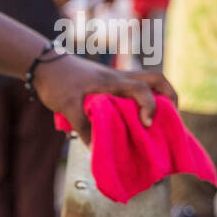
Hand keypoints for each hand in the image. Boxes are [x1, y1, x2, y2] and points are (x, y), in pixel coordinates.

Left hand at [32, 53, 176, 142]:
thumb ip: (83, 128)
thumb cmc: (56, 82)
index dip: (150, 107)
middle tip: (173, 117)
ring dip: (159, 96)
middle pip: (156, 78)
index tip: (148, 125)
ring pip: (149, 80)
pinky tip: (138, 116)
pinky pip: (137, 86)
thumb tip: (97, 152)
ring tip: (160, 118)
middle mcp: (119, 77)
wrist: (43, 64)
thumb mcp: (67, 107)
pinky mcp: (111, 82)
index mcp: (112, 82)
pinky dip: (144, 98)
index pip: (142, 89)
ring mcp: (117, 78)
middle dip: (170, 96)